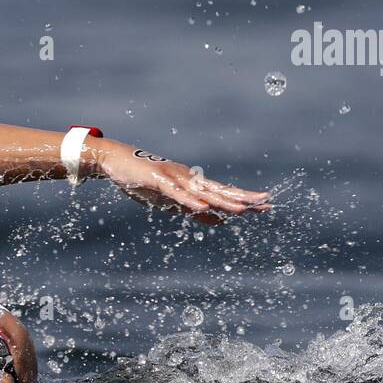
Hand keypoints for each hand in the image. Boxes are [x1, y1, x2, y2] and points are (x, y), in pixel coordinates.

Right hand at [97, 142, 269, 225]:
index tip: (265, 205)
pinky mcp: (158, 180)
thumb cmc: (144, 181)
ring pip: (202, 192)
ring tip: (242, 211)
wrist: (116, 161)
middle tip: (266, 203)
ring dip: (222, 202)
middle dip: (242, 198)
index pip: (223, 193)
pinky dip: (190, 200)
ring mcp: (174, 178)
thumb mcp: (171, 200)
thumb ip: (194, 211)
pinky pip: (177, 193)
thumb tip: (220, 222)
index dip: (243, 199)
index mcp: (192, 184)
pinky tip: (203, 207)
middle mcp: (188, 179)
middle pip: (219, 191)